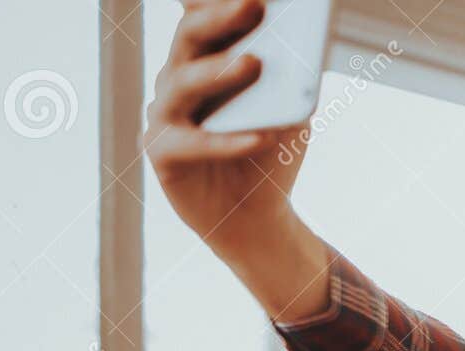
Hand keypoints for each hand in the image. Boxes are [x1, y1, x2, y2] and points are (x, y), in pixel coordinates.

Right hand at [145, 0, 328, 318]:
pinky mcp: (162, 153)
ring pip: (182, 83)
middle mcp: (177, 78)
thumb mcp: (291, 113)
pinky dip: (228, 140)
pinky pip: (193, 143)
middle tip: (252, 4)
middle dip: (220, 18)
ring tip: (252, 63)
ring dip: (218, 72)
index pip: (201, 16)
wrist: (256, 215)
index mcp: (205, 60)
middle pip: (189, 38)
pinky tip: (260, 136)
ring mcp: (165, 114)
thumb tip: (301, 51)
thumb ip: (292, 81)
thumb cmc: (269, 154)